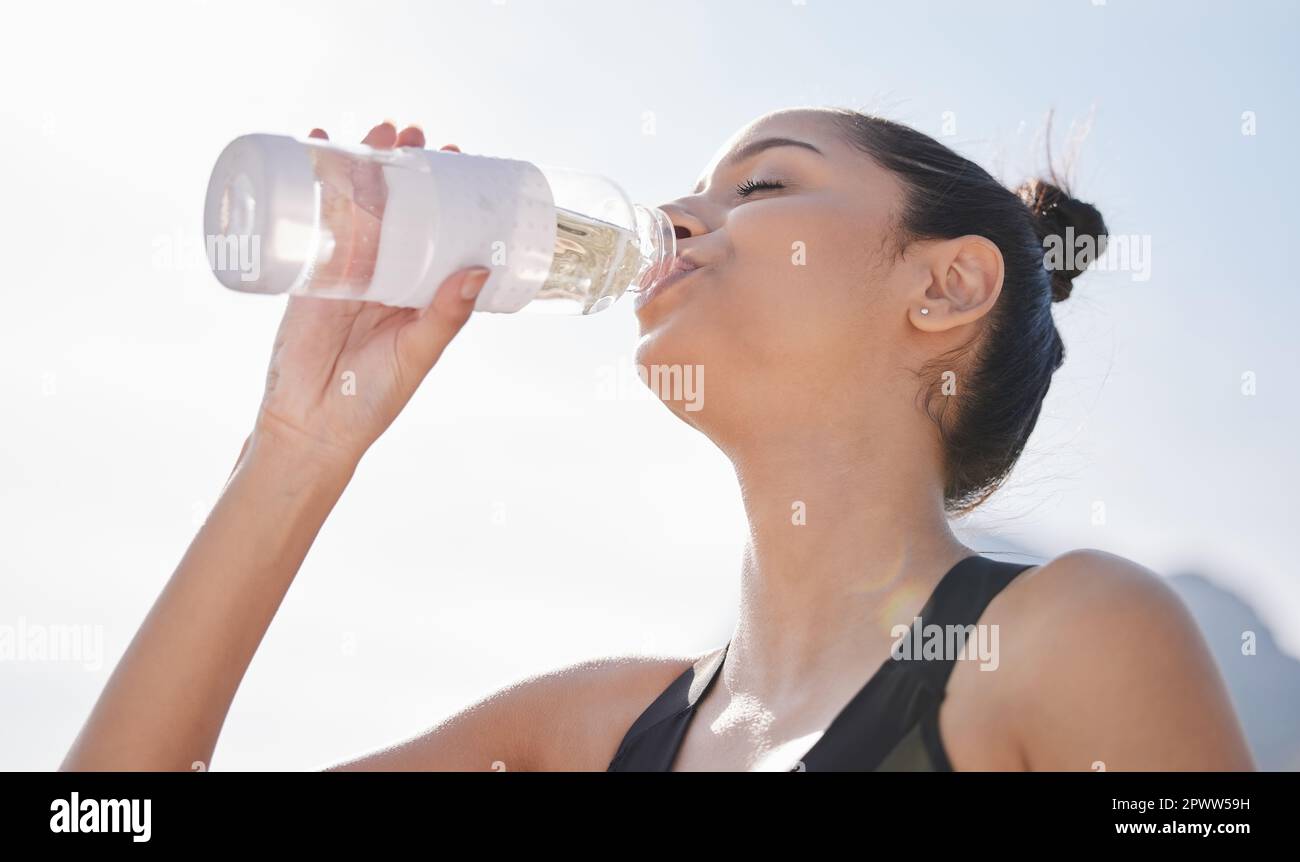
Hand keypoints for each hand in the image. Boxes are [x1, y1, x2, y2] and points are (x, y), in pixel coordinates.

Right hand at [249, 121, 489, 468]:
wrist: (310, 426)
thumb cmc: (372, 400)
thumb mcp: (417, 355)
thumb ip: (444, 318)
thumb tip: (478, 270)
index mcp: (419, 293)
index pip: (439, 232)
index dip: (447, 196)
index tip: (457, 159)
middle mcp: (386, 276)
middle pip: (397, 210)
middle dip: (403, 168)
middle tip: (412, 132)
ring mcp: (346, 273)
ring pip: (356, 209)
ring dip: (363, 167)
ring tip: (374, 130)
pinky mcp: (308, 276)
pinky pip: (313, 225)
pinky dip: (313, 189)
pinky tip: (317, 151)